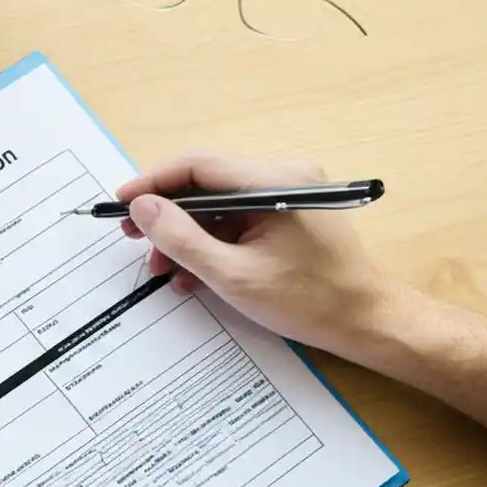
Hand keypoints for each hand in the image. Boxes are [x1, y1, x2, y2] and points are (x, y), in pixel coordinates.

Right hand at [117, 150, 389, 359]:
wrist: (367, 321)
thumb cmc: (308, 301)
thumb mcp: (233, 275)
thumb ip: (181, 238)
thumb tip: (142, 207)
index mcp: (274, 181)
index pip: (197, 165)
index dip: (152, 181)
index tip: (120, 203)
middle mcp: (282, 176)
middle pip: (205, 182)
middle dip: (166, 212)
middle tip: (132, 237)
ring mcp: (286, 193)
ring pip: (216, 204)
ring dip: (185, 234)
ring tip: (162, 268)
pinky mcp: (287, 214)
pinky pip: (235, 218)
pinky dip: (209, 241)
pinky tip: (193, 272)